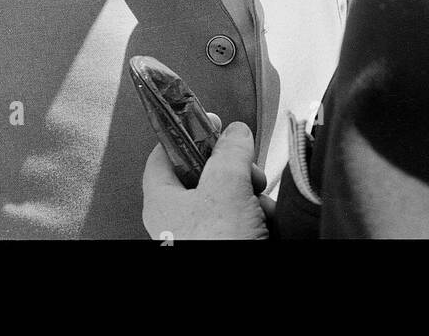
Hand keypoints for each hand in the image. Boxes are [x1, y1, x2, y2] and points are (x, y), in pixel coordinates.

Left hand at [142, 118, 272, 240]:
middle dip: (236, 171)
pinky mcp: (226, 246)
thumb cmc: (216, 244)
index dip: (187, 133)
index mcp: (161, 199)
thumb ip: (230, 151)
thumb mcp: (225, 185)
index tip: (210, 122)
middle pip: (206, 175)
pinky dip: (259, 219)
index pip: (165, 154)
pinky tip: (267, 226)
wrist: (231, 306)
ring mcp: (202, 236)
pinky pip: (243, 222)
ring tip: (262, 208)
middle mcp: (178, 218)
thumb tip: (235, 132)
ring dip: (253, 198)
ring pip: (230, 199)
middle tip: (249, 173)